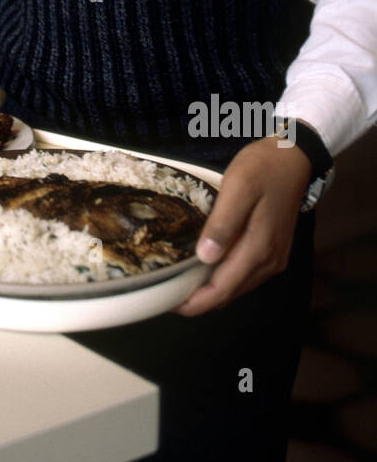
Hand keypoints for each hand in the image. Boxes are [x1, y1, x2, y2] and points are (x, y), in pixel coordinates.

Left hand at [175, 135, 312, 315]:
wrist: (294, 157)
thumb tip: (205, 258)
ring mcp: (274, 258)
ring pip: (238, 287)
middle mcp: (269, 261)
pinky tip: (206, 268)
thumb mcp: (238, 187)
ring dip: (211, 291)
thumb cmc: (263, 168)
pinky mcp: (274, 251)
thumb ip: (223, 223)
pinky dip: (225, 279)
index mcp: (259, 248)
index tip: (168, 303)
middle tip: (167, 293)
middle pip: (229, 294)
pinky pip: (246, 275)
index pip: (223, 290)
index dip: (195, 303)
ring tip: (181, 283)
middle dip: (199, 300)